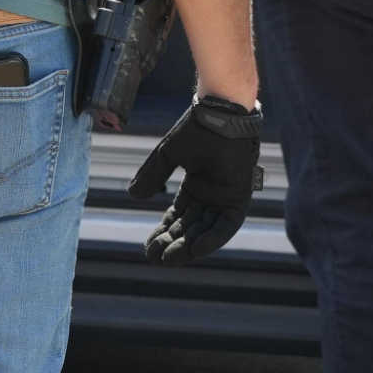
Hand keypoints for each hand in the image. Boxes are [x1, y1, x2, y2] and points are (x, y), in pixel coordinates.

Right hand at [128, 96, 262, 263]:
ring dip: (189, 246)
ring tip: (169, 258)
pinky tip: (196, 249)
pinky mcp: (240, 198)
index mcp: (195, 185)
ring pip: (207, 231)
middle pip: (190, 228)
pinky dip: (213, 239)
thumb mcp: (168, 154)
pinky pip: (227, 226)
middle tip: (154, 257)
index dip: (162, 232)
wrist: (221, 113)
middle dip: (172, 243)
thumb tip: (133, 195)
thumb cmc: (197, 128)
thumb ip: (153, 175)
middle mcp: (211, 195)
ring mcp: (225, 197)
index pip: (178, 217)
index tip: (147, 247)